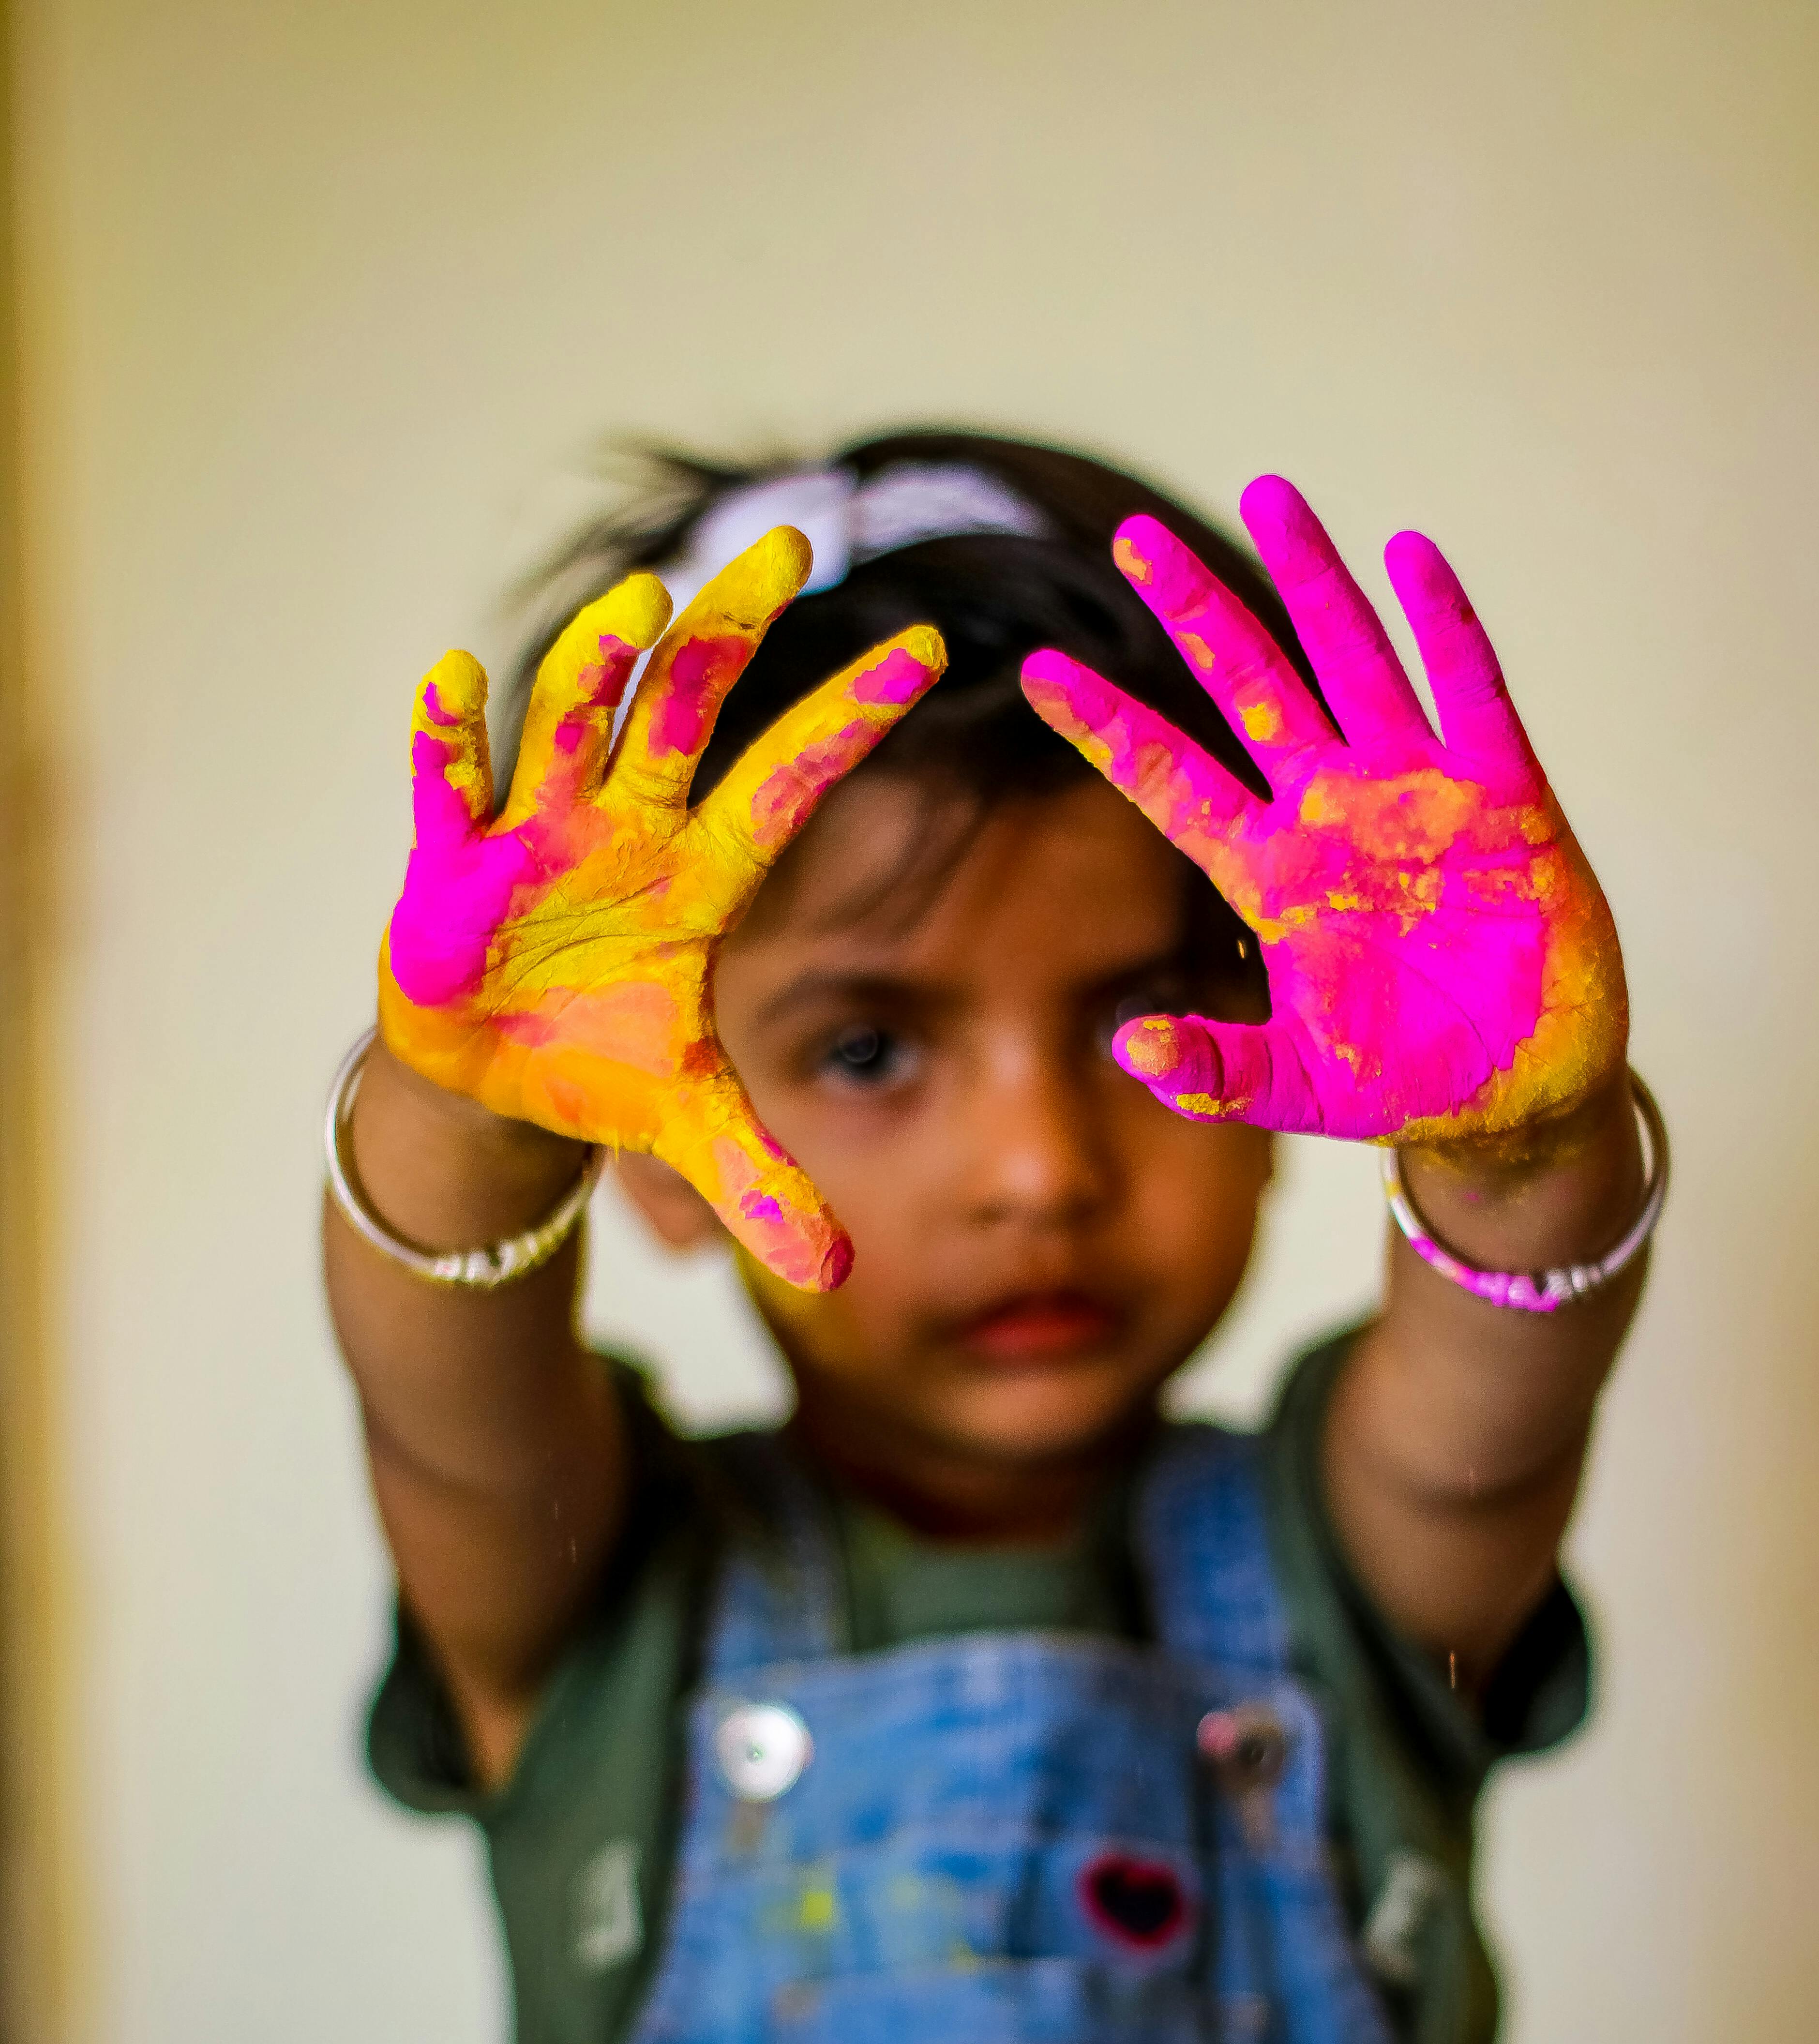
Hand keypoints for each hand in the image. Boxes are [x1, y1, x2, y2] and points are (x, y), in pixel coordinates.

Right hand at [379, 531, 944, 1287]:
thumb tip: (847, 1284)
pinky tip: (447, 682)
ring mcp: (533, 836)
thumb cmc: (600, 1070)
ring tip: (640, 608)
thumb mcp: (692, 1134)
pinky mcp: (449, 863)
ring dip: (598, 666)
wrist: (492, 1084)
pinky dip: (443, 737)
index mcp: (694, 882)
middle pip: (685, 708)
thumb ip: (768, 1190)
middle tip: (793, 541)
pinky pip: (445, 786)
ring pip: (571, 725)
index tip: (931, 651)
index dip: (852, 720)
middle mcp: (622, 832)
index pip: (789, 784)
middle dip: (730, 630)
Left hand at [1021, 477, 1625, 1149]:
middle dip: (1194, 613)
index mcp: (1273, 872)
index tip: (1039, 672)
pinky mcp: (1503, 797)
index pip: (1172, 780)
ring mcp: (1417, 795)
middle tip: (1133, 539)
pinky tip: (1411, 556)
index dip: (1108, 727)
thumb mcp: (1296, 1087)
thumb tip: (1128, 1048)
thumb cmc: (1401, 1084)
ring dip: (1312, 580)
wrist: (1516, 1097)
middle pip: (1249, 688)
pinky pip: (1469, 692)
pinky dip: (1443, 625)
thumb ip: (1216, 1068)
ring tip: (1269, 492)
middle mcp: (1333, 813)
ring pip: (1351, 659)